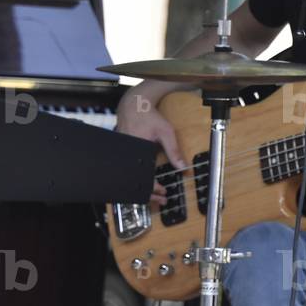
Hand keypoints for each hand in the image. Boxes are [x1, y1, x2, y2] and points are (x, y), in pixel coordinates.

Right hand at [116, 86, 186, 205]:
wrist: (134, 106)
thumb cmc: (149, 117)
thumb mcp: (166, 133)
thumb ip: (174, 150)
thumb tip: (183, 167)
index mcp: (138, 153)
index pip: (144, 178)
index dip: (153, 189)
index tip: (162, 193)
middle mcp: (128, 156)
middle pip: (135, 181)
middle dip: (147, 193)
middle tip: (159, 199)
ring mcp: (124, 155)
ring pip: (130, 177)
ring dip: (141, 186)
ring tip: (153, 194)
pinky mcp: (123, 153)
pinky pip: (128, 169)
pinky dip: (136, 177)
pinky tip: (144, 182)